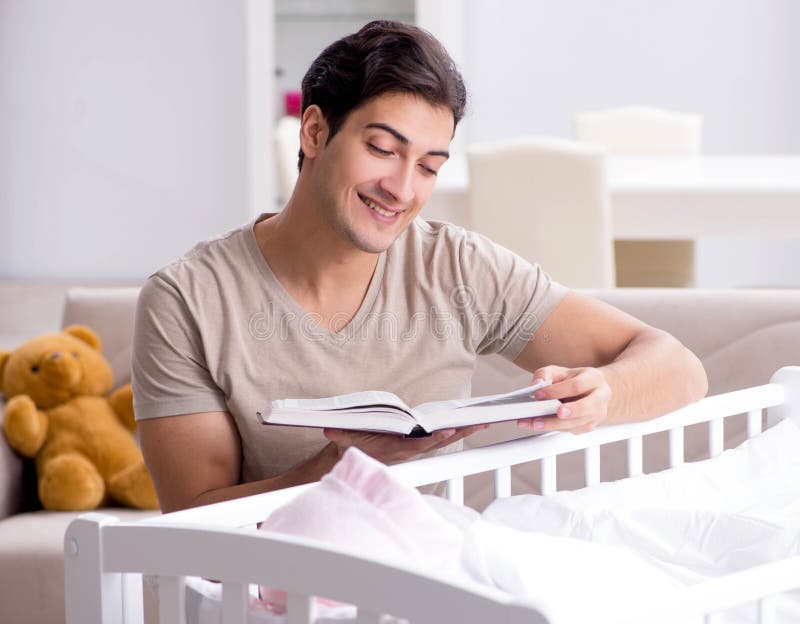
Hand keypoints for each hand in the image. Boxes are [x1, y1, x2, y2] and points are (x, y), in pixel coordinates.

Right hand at [323, 424, 488, 464]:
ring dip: (462, 431)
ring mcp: (416, 446)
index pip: (419, 445)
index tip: (447, 430)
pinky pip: (439, 436)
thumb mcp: (344, 442)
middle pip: (440, 442)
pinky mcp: (417, 442)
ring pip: (443, 440)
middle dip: (460, 433)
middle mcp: (410, 449)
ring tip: (482, 422)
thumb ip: (340, 436)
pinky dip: (454, 430)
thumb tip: (329, 430)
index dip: (433, 439)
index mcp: (397, 449)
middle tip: (480, 423)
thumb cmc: (353, 448)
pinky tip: (467, 423)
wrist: (355, 459)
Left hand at [517, 365, 611, 433]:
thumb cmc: (573, 380)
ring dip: (556, 424)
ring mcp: (596, 414)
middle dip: (571, 411)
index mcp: (593, 379)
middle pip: (587, 406)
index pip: (577, 385)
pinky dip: (556, 429)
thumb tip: (536, 384)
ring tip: (536, 422)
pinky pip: (573, 430)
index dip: (558, 390)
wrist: (588, 391)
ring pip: (579, 422)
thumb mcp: (558, 371)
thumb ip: (545, 374)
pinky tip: (541, 425)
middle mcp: (600, 397)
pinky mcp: (589, 426)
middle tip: (557, 412)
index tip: (539, 394)